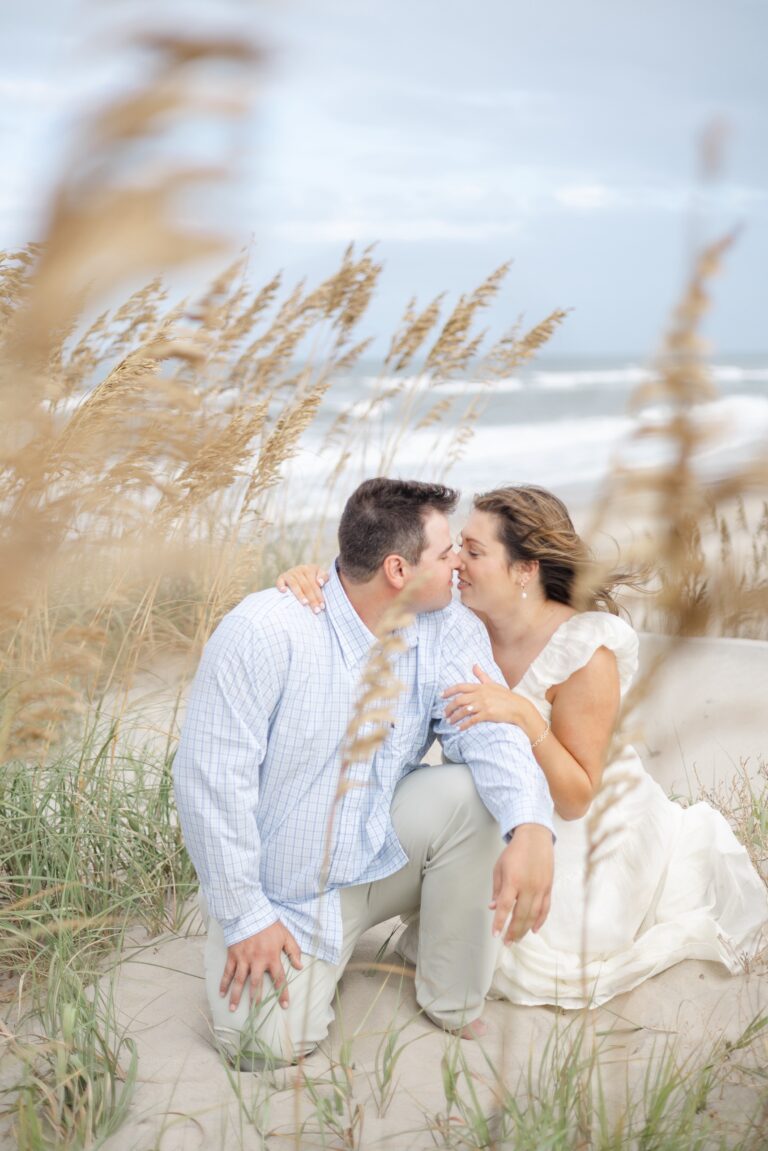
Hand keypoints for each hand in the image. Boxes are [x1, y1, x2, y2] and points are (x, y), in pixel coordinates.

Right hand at [220, 921, 302, 1011]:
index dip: (282, 993)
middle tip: (255, 1014)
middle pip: (256, 985)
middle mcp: (257, 961)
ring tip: (233, 1009)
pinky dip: (224, 983)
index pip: (279, 979)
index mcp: (272, 957)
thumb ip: (293, 951)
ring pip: (239, 981)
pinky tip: (221, 994)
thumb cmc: (269, 924)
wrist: (249, 912)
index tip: (284, 1006)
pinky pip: (227, 972)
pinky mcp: (233, 955)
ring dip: (236, 996)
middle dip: (255, 1001)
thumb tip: (300, 966)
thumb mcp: (286, 935)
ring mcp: (243, 959)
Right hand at [276, 565, 328, 612]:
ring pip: (295, 585)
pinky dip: (281, 586)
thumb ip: (324, 576)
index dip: (319, 596)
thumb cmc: (312, 577)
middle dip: (312, 599)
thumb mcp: (320, 573)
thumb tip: (320, 583)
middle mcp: (299, 570)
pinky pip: (280, 582)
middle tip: (316, 611)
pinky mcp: (281, 577)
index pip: (315, 584)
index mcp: (309, 569)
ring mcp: (289, 574)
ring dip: (300, 595)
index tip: (322, 607)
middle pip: (306, 586)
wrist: (299, 572)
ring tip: (305, 603)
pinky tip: (284, 592)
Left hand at [443, 664, 526, 729]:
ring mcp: (484, 705)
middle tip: (443, 714)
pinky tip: (459, 728)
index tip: (440, 696)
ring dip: (454, 717)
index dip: (448, 691)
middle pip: (459, 700)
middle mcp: (480, 695)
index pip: (460, 687)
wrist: (518, 708)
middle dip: (449, 707)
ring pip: (463, 711)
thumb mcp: (493, 684)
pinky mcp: (487, 714)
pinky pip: (472, 720)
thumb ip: (482, 676)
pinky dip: (464, 725)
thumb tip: (474, 665)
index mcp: (480, 687)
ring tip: (449, 722)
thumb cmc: (506, 696)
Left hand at [490, 825, 552, 942]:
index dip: (500, 922)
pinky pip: (545, 908)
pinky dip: (540, 921)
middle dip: (513, 931)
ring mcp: (540, 888)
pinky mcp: (548, 888)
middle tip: (507, 942)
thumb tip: (493, 908)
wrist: (535, 838)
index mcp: (513, 880)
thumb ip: (497, 889)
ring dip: (525, 929)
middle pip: (521, 915)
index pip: (506, 906)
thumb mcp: (499, 868)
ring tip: (517, 939)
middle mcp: (528, 886)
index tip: (495, 934)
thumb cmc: (514, 852)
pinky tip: (533, 929)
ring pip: (534, 915)